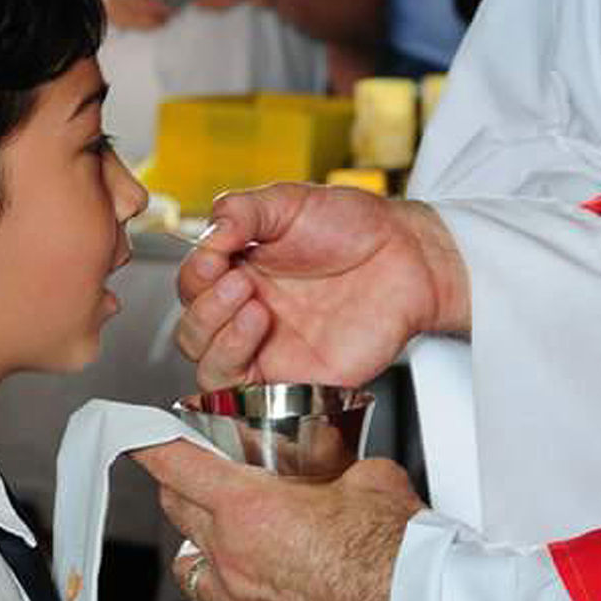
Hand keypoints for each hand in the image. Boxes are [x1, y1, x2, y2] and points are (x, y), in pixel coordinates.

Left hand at [135, 441, 423, 600]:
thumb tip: (341, 459)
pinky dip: (208, 569)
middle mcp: (232, 551)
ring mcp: (236, 590)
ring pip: (186, 547)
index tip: (141, 430)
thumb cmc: (388, 548)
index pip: (173, 464)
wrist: (406, 594)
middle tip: (198, 461)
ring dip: (192, 524)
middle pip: (173, 502)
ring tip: (214, 512)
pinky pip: (207, 587)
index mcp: (250, 507)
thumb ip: (338, 460)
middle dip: (179, 477)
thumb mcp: (363, 476)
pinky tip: (228, 561)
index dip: (151, 442)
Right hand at [177, 184, 468, 390]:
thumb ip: (241, 211)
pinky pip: (252, 399)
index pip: (192, 288)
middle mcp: (249, 315)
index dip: (195, 274)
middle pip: (191, 334)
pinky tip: (262, 330)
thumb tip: (207, 232)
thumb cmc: (356, 227)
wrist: (408, 254)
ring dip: (219, 338)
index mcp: (240, 273)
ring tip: (254, 306)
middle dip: (205, 309)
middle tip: (240, 281)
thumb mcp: (288, 201)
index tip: (216, 255)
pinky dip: (243, 373)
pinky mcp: (298, 381)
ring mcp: (272, 351)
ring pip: (210, 370)